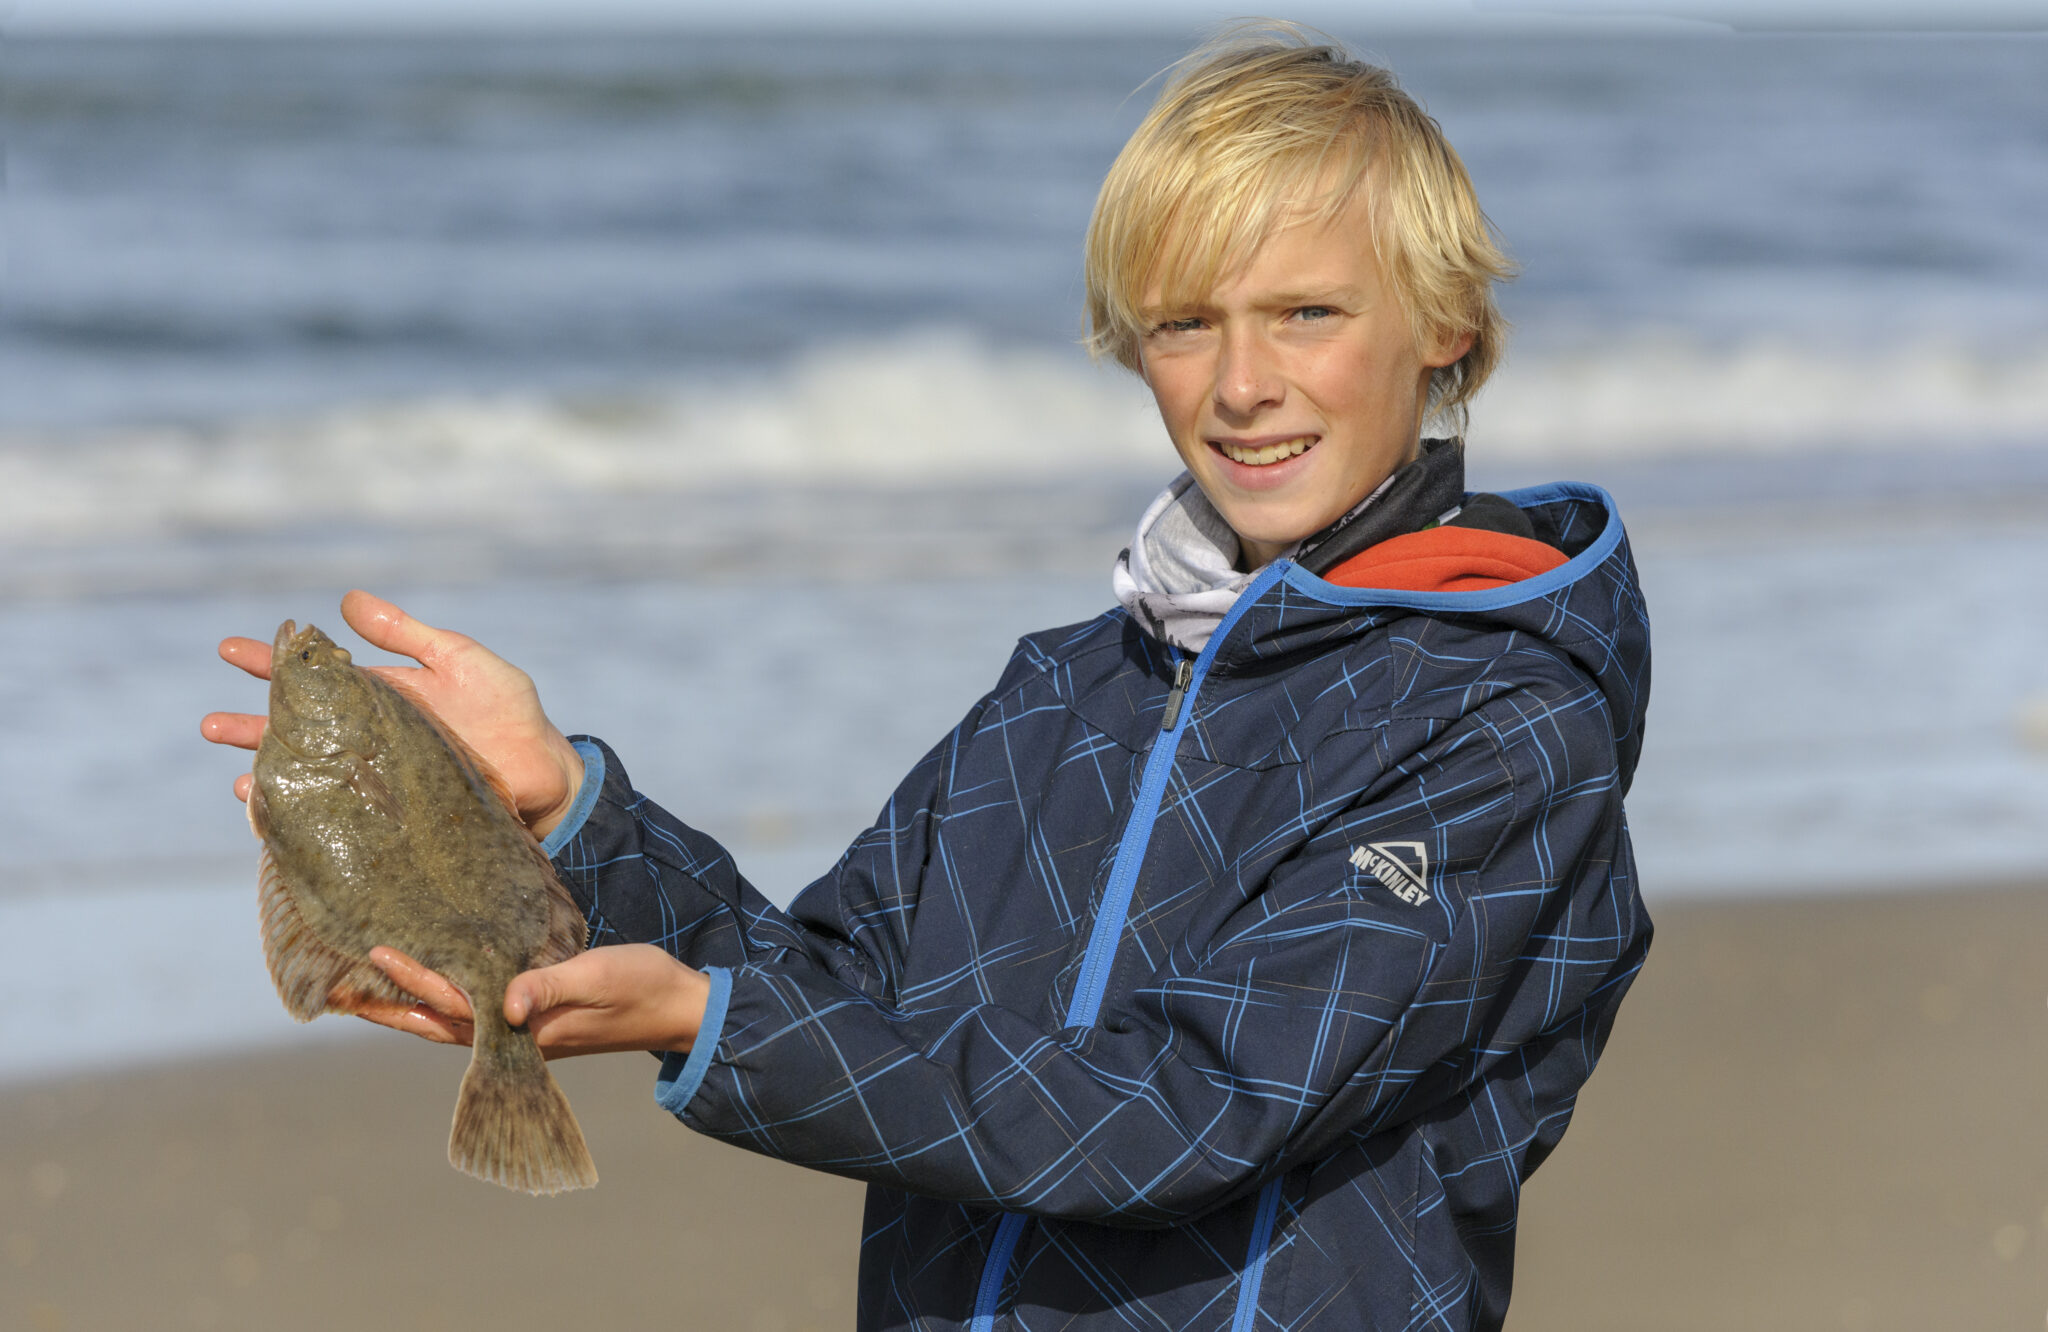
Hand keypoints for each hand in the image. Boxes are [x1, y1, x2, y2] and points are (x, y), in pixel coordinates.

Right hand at [199, 589, 585, 836]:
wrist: (543, 771)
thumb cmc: (507, 711)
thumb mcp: (458, 658)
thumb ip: (405, 633)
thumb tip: (347, 600)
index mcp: (378, 694)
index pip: (314, 676)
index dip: (271, 662)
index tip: (229, 650)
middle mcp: (367, 736)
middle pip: (298, 728)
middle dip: (252, 724)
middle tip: (209, 725)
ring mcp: (374, 775)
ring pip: (308, 770)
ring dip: (268, 770)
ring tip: (233, 769)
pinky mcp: (387, 811)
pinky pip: (334, 811)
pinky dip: (302, 809)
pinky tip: (277, 808)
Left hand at [356, 945, 712, 1059]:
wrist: (680, 1008)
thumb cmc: (641, 987)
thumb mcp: (598, 977)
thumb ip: (551, 987)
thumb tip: (506, 1003)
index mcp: (527, 1025)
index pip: (457, 1002)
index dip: (416, 979)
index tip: (377, 953)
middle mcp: (518, 1034)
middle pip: (439, 1023)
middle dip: (391, 1008)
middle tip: (340, 992)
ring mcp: (526, 1029)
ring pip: (453, 1020)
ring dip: (411, 1006)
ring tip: (370, 990)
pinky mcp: (537, 1018)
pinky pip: (477, 1012)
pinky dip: (446, 999)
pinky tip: (436, 981)